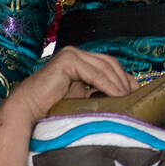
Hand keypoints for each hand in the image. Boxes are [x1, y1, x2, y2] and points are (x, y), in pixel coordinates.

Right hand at [2, 45, 138, 126]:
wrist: (27, 111)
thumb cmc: (51, 109)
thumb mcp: (82, 99)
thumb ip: (98, 93)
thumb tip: (123, 99)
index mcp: (80, 60)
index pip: (109, 65)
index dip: (124, 78)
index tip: (137, 93)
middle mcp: (76, 54)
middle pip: (110, 63)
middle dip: (125, 80)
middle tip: (135, 97)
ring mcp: (71, 54)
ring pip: (104, 67)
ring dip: (119, 83)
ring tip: (127, 99)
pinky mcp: (67, 60)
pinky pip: (94, 73)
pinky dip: (108, 85)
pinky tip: (117, 96)